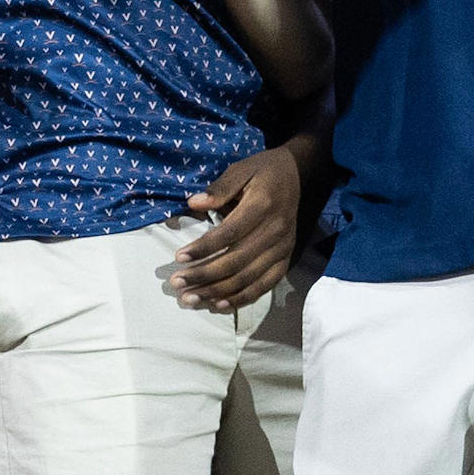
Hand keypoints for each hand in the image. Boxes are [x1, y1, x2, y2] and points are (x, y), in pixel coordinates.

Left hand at [167, 145, 303, 312]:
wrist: (297, 176)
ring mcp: (283, 248)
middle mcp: (276, 231)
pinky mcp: (285, 260)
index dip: (204, 248)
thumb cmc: (262, 172)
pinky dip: (242, 299)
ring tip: (190, 299)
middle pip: (237, 262)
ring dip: (217, 292)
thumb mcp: (241, 169)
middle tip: (176, 283)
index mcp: (263, 206)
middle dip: (204, 275)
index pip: (230, 233)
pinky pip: (264, 286)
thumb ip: (219, 188)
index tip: (178, 257)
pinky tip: (218, 305)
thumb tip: (194, 203)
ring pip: (248, 278)